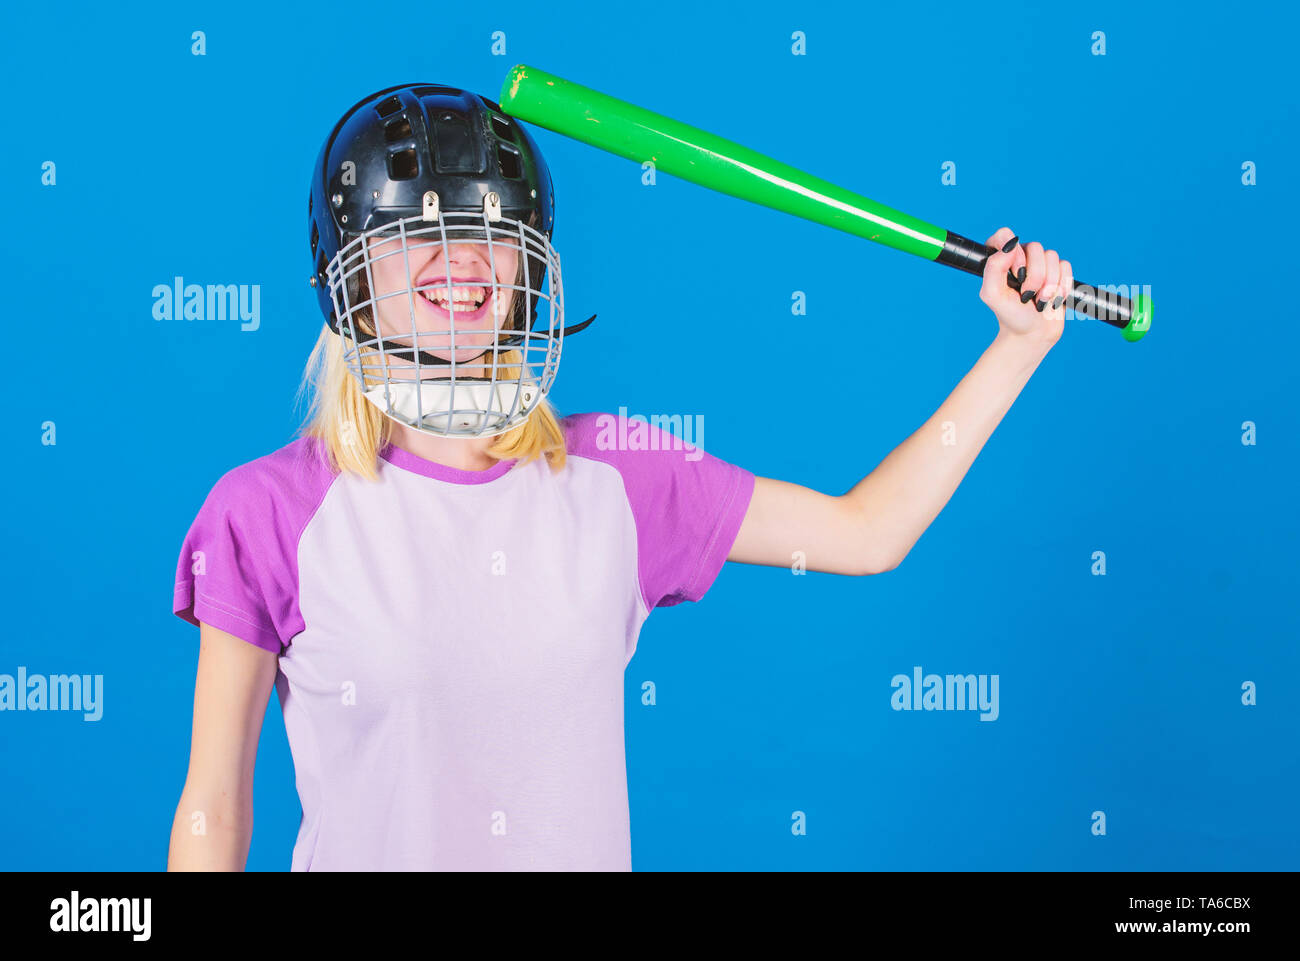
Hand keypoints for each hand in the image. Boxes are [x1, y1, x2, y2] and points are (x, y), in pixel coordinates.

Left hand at [979, 227, 1068, 348]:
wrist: (1032, 334)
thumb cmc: (1009, 315)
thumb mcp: (992, 295)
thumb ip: (993, 268)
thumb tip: (1010, 246)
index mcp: (1000, 259)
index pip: (1004, 235)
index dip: (1013, 251)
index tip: (1016, 273)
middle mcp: (1020, 257)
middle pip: (1035, 247)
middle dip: (1034, 276)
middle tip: (1027, 295)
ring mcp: (1040, 264)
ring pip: (1053, 256)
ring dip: (1048, 284)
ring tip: (1039, 300)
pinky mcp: (1058, 272)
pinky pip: (1066, 266)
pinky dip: (1061, 285)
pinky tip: (1052, 298)